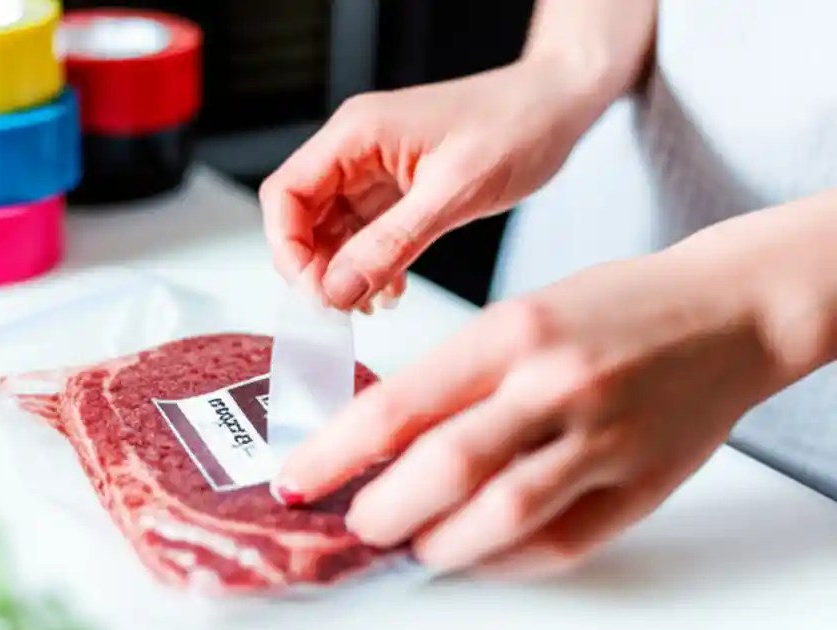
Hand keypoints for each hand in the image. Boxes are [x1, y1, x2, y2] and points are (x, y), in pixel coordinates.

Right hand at [259, 57, 611, 310]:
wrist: (558, 106)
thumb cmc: (517, 125)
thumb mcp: (454, 192)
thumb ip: (391, 243)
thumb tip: (339, 288)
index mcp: (357, 133)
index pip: (287, 193)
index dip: (289, 248)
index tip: (315, 292)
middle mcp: (356, 148)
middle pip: (301, 215)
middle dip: (315, 267)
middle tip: (342, 307)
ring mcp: (373, 169)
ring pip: (329, 230)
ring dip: (343, 272)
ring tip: (370, 303)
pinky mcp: (395, 189)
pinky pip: (362, 234)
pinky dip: (369, 266)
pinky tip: (392, 288)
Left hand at [273, 249, 780, 577]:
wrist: (730, 312)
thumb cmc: (614, 309)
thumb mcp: (519, 312)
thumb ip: (456, 377)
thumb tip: (379, 442)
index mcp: (512, 331)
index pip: (399, 405)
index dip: (335, 453)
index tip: (298, 479)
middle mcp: (554, 384)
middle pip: (443, 469)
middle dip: (381, 511)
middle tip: (357, 524)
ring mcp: (603, 438)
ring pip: (500, 516)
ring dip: (439, 545)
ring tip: (413, 544)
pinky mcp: (640, 485)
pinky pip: (558, 543)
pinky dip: (504, 559)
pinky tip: (477, 553)